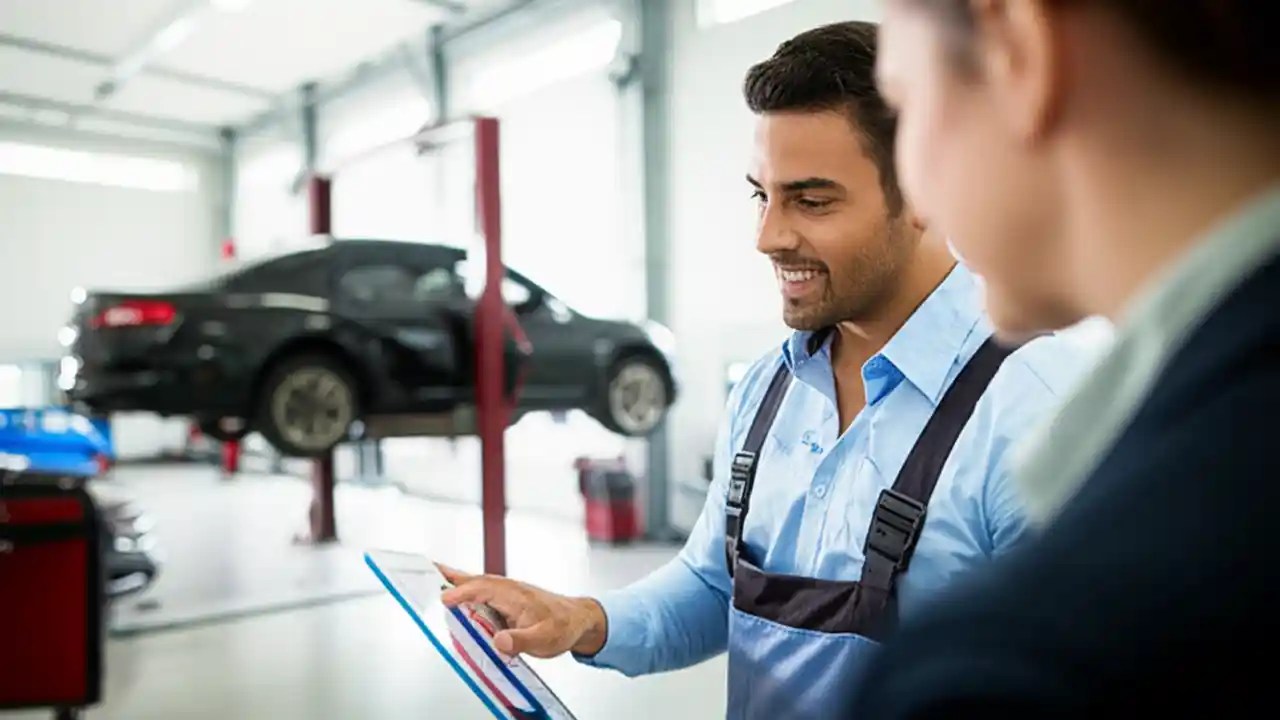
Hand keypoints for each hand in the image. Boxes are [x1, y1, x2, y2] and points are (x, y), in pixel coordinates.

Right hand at [438, 564, 607, 658]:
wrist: (578, 619)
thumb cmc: (563, 627)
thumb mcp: (545, 639)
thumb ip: (521, 641)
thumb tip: (498, 641)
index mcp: (515, 595)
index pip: (483, 591)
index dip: (462, 594)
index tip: (444, 600)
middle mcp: (508, 590)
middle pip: (475, 581)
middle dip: (451, 576)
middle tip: (425, 569)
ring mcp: (506, 593)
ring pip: (477, 584)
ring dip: (455, 579)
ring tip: (431, 575)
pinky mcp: (506, 600)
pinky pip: (481, 591)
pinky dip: (465, 587)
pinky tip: (455, 591)